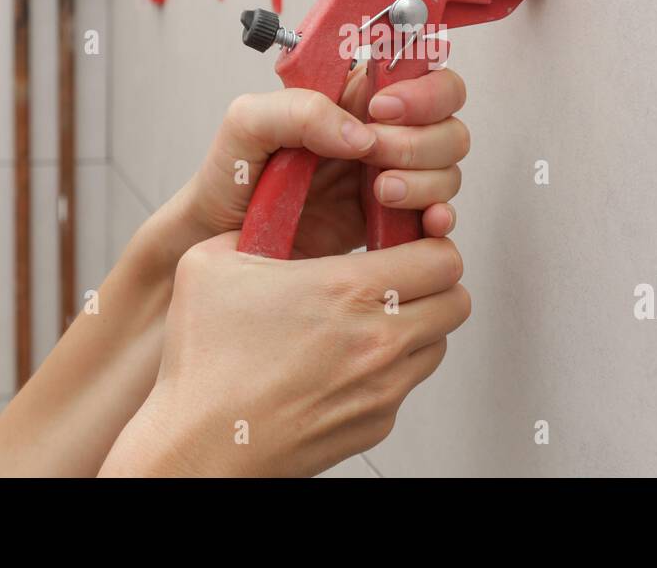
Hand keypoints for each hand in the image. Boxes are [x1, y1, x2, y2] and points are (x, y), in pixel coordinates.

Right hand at [99, 230, 469, 476]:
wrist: (200, 446)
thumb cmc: (203, 363)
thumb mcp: (211, 263)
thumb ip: (255, 224)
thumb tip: (271, 209)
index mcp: (347, 290)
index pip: (441, 257)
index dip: (428, 242)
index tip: (403, 241)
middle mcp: (378, 340)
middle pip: (456, 300)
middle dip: (434, 282)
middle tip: (400, 275)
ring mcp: (382, 387)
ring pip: (438, 343)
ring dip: (418, 324)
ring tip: (373, 316)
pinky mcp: (376, 423)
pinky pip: (407, 384)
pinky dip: (391, 367)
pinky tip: (348, 358)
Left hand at [174, 64, 469, 258]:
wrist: (218, 241)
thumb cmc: (230, 177)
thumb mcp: (247, 123)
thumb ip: (299, 110)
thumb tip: (357, 131)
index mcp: (352, 97)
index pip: (418, 69)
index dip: (419, 86)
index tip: (383, 108)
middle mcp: (379, 132)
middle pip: (446, 120)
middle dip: (421, 138)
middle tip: (374, 154)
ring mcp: (390, 177)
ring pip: (447, 167)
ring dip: (425, 179)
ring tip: (380, 193)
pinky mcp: (393, 222)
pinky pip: (439, 214)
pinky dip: (441, 216)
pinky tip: (424, 223)